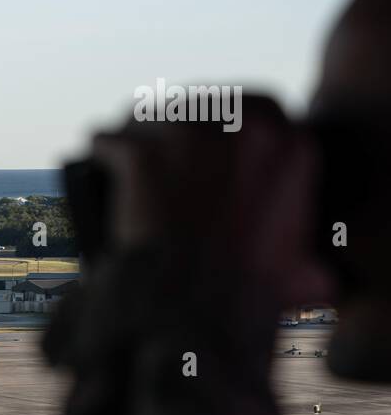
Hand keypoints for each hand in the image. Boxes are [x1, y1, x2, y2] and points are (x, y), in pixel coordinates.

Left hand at [88, 94, 332, 310]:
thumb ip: (303, 257)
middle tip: (156, 148)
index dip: (222, 121)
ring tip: (121, 151)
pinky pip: (106, 140)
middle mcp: (243, 128)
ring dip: (134, 131)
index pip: (254, 106)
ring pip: (148, 115)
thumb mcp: (293, 270)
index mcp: (289, 145)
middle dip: (174, 122)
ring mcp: (190, 135)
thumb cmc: (241, 298)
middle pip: (195, 103)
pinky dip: (98, 152)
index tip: (203, 138)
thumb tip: (319, 279)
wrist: (194, 311)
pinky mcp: (141, 152)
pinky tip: (95, 162)